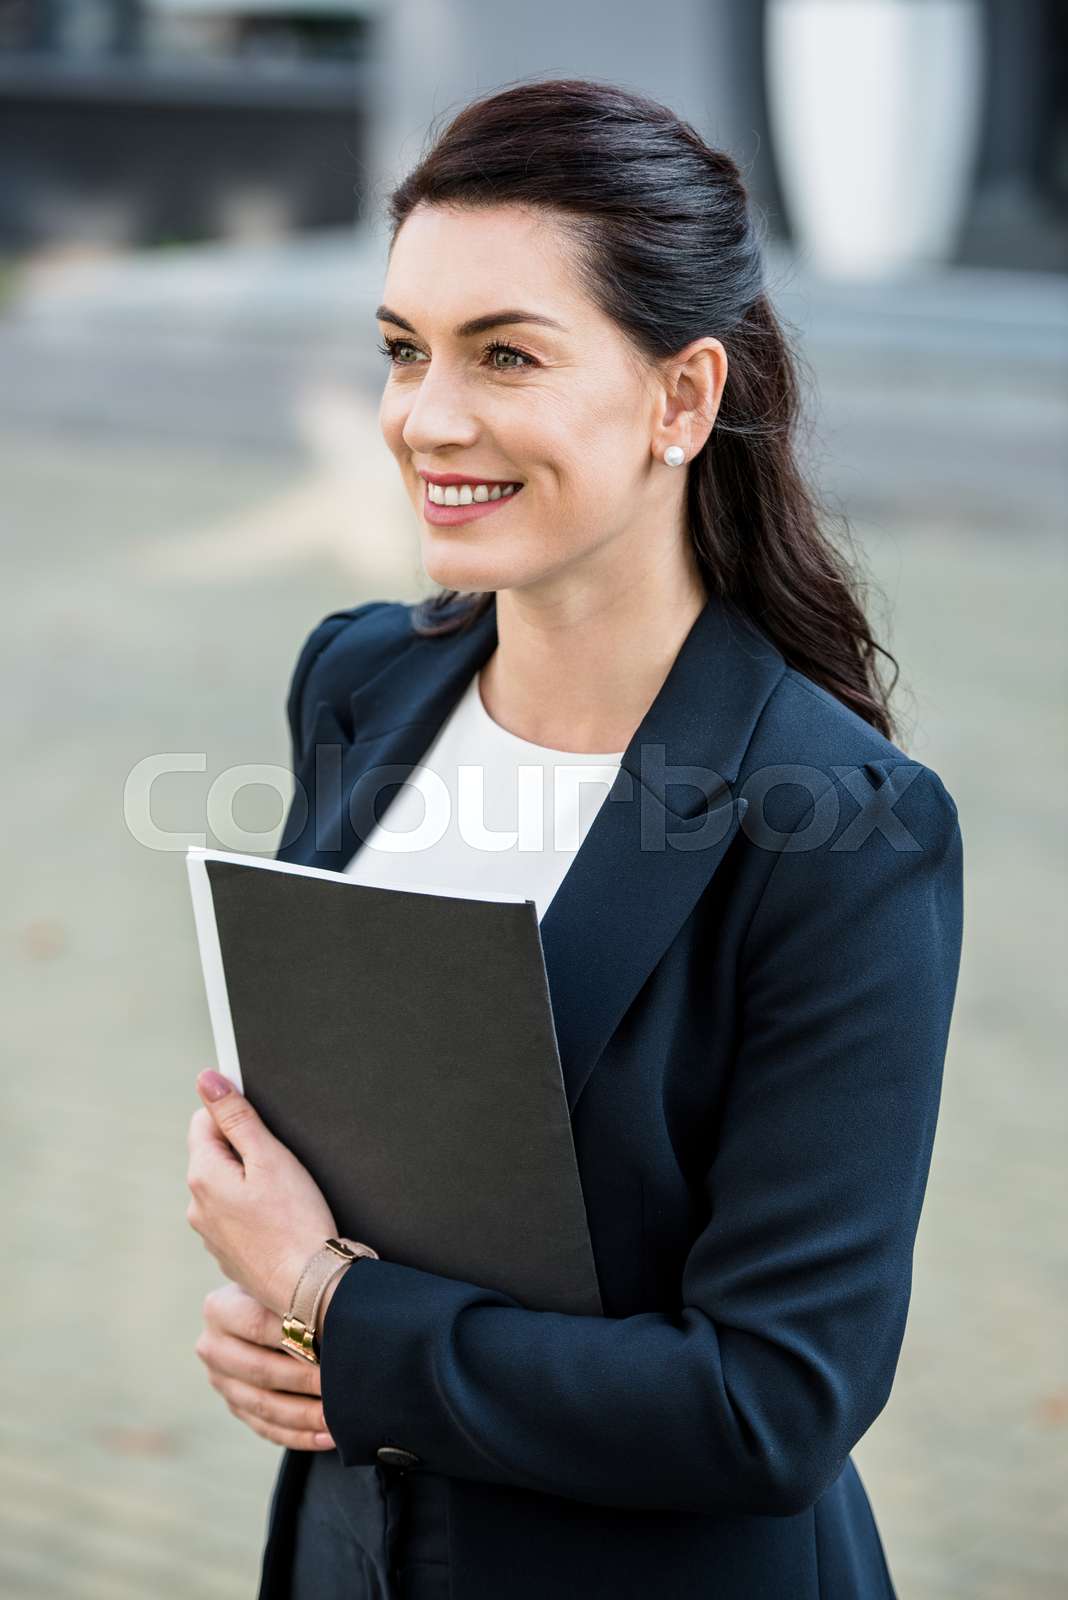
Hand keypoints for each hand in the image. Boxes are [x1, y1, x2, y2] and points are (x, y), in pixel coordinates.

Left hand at [186, 1069, 336, 1317]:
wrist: (310, 1287)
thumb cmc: (296, 1220)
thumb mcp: (270, 1156)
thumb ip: (236, 1115)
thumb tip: (207, 1079)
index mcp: (203, 1176)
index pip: (204, 1122)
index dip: (236, 1117)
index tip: (265, 1128)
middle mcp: (197, 1207)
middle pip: (216, 1155)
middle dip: (246, 1152)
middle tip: (282, 1166)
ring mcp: (211, 1234)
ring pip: (227, 1188)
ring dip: (250, 1183)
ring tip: (286, 1197)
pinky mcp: (228, 1254)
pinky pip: (237, 1217)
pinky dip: (255, 1212)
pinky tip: (282, 1221)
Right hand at [196, 1281, 336, 1451]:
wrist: (262, 1300)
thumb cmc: (285, 1283)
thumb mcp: (282, 1275)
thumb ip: (298, 1287)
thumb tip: (337, 1305)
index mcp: (220, 1307)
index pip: (260, 1325)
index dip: (297, 1339)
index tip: (333, 1348)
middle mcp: (213, 1346)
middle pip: (262, 1371)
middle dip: (305, 1382)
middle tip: (342, 1386)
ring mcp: (221, 1381)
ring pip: (263, 1407)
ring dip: (305, 1416)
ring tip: (339, 1419)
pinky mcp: (234, 1405)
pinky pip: (266, 1428)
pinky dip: (299, 1436)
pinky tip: (327, 1437)